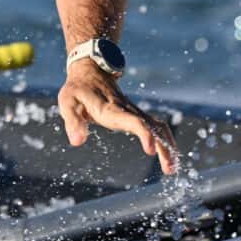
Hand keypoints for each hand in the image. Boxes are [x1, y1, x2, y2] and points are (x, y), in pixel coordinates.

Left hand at [58, 62, 178, 174]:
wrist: (90, 71)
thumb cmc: (78, 90)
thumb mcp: (67, 102)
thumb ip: (73, 122)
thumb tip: (77, 142)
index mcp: (111, 109)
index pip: (133, 121)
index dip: (144, 134)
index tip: (151, 150)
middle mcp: (127, 110)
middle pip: (153, 127)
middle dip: (164, 147)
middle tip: (170, 169)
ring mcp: (134, 111)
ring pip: (158, 127)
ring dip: (168, 146)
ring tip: (172, 168)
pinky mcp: (136, 114)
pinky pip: (156, 126)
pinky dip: (165, 140)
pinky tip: (168, 155)